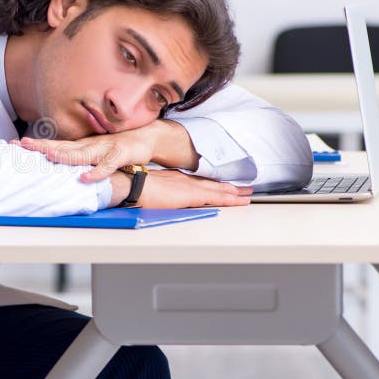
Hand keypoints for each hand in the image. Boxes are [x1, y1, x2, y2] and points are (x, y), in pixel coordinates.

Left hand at [15, 121, 180, 182]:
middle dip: (43, 146)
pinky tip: (85, 178)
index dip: (36, 144)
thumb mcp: (92, 152)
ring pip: (82, 154)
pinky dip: (96, 172)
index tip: (15, 144)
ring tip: (49, 156)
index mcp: (81, 145)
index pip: (55, 144)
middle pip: (62, 146)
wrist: (145, 138)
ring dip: (65, 155)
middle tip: (23, 145)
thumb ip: (75, 157)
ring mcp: (103, 149)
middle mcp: (88, 145)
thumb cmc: (115, 147)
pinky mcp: (119, 156)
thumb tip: (54, 162)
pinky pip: (106, 166)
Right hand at [135, 169, 251, 207]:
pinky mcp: (193, 195)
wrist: (131, 185)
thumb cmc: (133, 188)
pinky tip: (240, 200)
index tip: (219, 184)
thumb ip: (155, 191)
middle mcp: (184, 179)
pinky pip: (217, 197)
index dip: (210, 183)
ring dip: (233, 192)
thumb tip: (153, 197)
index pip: (197, 181)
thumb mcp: (147, 187)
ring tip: (247, 193)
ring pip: (218, 189)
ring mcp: (190, 186)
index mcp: (173, 178)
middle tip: (242, 187)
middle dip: (227, 186)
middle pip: (211, 183)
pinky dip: (230, 199)